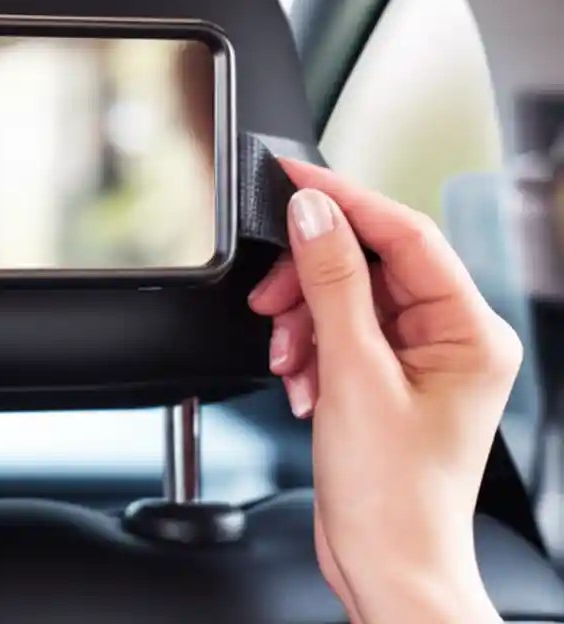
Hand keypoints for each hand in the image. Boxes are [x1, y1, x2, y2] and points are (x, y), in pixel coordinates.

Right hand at [249, 159, 519, 623]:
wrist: (386, 566)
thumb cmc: (395, 496)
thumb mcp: (354, 376)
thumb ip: (332, 285)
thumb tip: (315, 214)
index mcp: (471, 331)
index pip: (407, 234)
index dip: (346, 199)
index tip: (294, 178)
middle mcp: (452, 339)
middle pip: (371, 265)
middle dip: (312, 280)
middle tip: (271, 296)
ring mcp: (419, 361)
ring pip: (348, 300)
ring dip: (304, 322)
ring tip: (288, 360)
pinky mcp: (387, 381)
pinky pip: (340, 334)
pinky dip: (309, 350)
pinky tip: (300, 382)